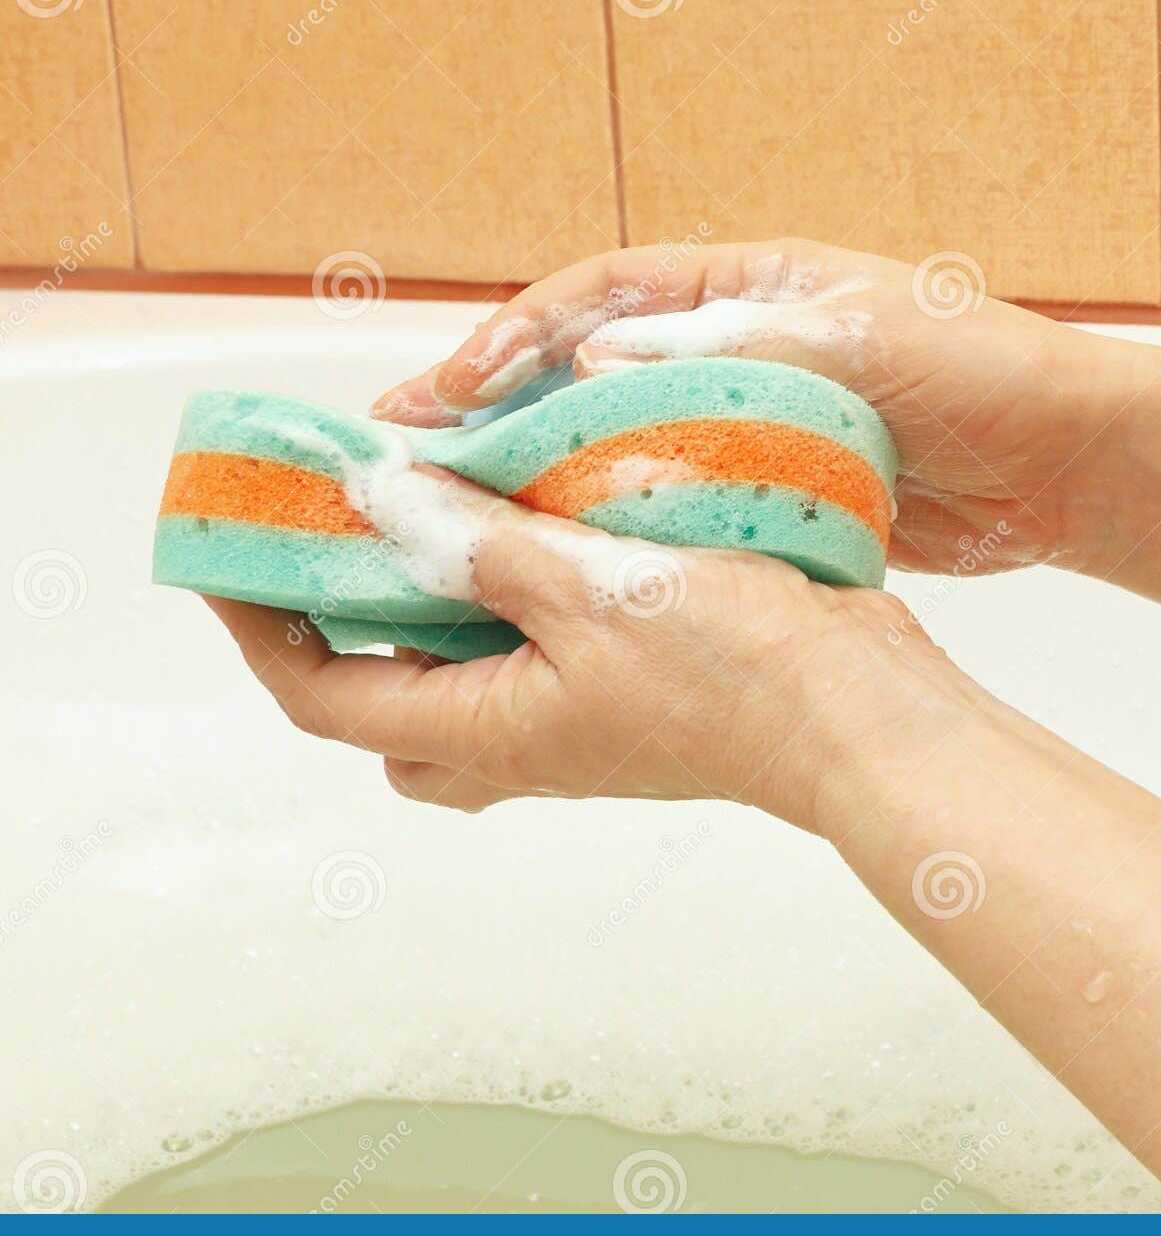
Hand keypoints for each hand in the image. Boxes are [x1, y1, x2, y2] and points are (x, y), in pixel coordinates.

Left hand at [205, 476, 968, 828]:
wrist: (858, 711)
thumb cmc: (736, 672)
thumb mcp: (592, 592)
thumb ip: (479, 544)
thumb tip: (383, 499)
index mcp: (489, 732)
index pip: (324, 695)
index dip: (259, 630)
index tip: (228, 555)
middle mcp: (519, 737)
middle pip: (383, 697)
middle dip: (339, 622)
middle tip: (335, 532)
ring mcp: (574, 717)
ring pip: (459, 668)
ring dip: (428, 597)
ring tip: (431, 507)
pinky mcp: (624, 683)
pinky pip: (531, 640)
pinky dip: (507, 583)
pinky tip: (538, 512)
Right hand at [370, 238, 1080, 572]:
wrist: (1064, 458)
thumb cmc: (968, 368)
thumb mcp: (845, 337)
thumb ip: (726, 347)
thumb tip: (597, 355)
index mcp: (741, 287)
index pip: (598, 297)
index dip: (513, 337)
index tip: (445, 387)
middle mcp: (728, 351)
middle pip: (588, 371)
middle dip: (499, 406)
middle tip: (413, 450)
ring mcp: (744, 424)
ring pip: (618, 444)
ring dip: (540, 474)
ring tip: (460, 513)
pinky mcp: (769, 493)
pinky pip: (671, 504)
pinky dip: (614, 526)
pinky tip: (559, 558)